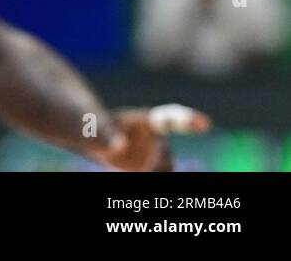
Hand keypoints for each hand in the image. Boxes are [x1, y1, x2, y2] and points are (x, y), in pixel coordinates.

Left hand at [93, 105, 210, 171]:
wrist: (96, 138)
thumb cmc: (93, 127)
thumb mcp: (92, 127)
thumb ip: (102, 133)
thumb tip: (119, 148)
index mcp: (145, 121)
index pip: (169, 118)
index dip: (187, 119)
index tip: (204, 122)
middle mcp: (158, 139)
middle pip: (166, 158)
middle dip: (156, 166)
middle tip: (140, 172)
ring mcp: (158, 156)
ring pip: (166, 170)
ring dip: (155, 173)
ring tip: (135, 172)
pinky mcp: (154, 169)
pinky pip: (161, 176)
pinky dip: (152, 177)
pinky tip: (138, 173)